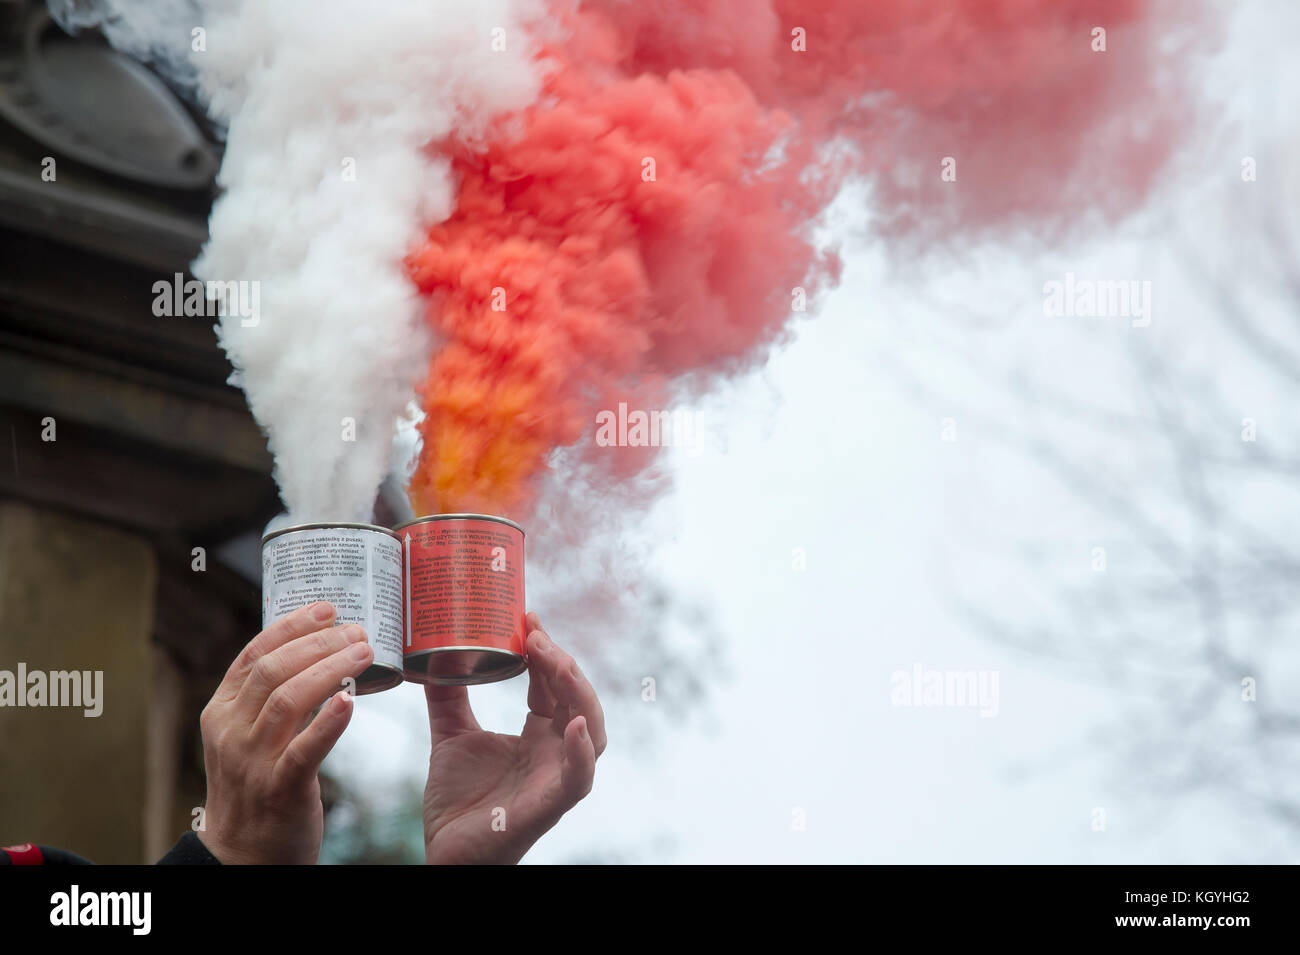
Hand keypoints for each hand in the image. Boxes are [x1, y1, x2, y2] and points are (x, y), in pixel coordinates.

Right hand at [196, 602, 373, 863]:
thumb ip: (266, 698)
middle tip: (357, 630)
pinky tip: (350, 702)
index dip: (291, 626)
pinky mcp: (278, 789)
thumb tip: (312, 651)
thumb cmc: (256, 788)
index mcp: (221, 711)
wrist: (242, 857)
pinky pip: (303, 749)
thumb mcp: (245, 736)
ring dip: (331, 669)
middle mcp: (231, 731)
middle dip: (318, 642)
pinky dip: (327, 723)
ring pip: (288, 699)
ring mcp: (252, 761)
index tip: (327, 608)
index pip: (254, 655)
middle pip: (273, 670)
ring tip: (364, 652)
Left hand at [422, 612, 605, 864]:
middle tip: (534, 634)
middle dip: (562, 662)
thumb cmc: (458, 803)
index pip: (553, 684)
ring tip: (557, 663)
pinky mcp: (550, 806)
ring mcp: (557, 777)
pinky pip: (579, 778)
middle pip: (577, 699)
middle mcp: (555, 752)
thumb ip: (448, 697)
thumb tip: (432, 653)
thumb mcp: (452, 735)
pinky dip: (581, 752)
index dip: (547, 650)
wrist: (446, 854)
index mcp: (538, 735)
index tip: (528, 619)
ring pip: (590, 730)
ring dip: (579, 694)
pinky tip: (571, 726)